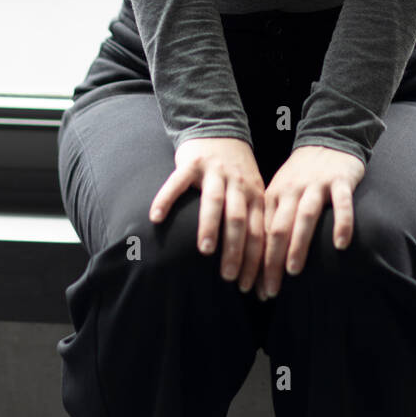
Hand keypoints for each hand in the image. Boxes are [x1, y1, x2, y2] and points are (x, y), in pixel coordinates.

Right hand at [149, 137, 265, 292]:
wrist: (218, 128)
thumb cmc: (236, 171)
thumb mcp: (252, 193)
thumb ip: (253, 221)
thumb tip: (258, 268)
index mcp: (255, 194)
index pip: (259, 232)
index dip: (255, 262)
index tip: (249, 288)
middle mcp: (238, 183)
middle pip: (239, 220)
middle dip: (236, 250)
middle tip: (228, 277)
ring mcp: (215, 172)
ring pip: (215, 201)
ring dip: (210, 227)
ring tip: (205, 251)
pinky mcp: (192, 162)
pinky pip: (178, 182)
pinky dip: (166, 198)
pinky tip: (156, 218)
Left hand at [256, 145, 365, 299]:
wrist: (328, 137)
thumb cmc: (302, 175)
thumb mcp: (281, 193)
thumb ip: (273, 222)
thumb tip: (259, 262)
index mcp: (274, 195)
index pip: (262, 233)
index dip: (256, 262)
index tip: (251, 289)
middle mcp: (293, 190)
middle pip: (279, 228)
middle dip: (272, 260)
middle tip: (269, 290)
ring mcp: (317, 185)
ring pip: (305, 216)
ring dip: (298, 244)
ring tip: (293, 270)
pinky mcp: (341, 181)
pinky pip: (342, 204)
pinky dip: (341, 223)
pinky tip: (341, 245)